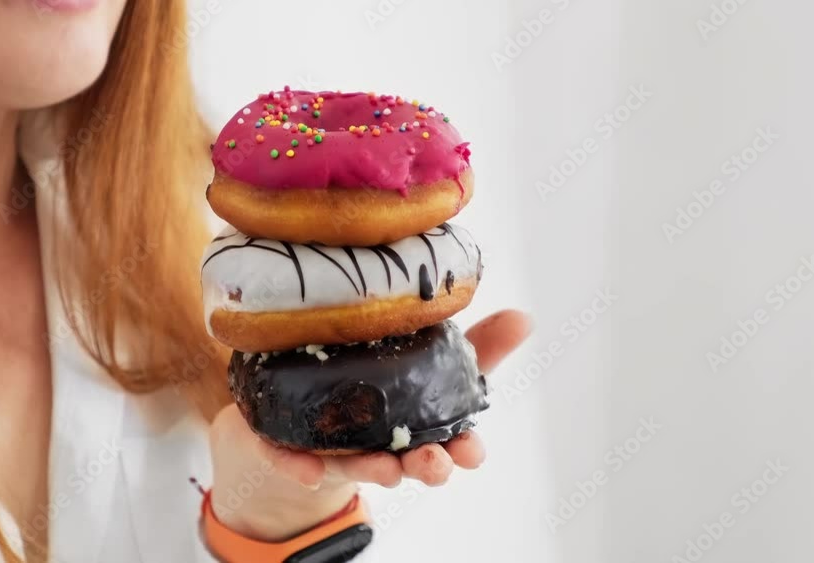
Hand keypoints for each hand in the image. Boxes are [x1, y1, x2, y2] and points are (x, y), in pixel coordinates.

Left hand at [208, 309, 529, 541]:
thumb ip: (476, 347)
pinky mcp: (290, 447)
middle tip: (437, 464)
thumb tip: (523, 317)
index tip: (474, 453)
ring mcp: (335, 448)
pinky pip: (291, 458)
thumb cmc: (377, 384)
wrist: (300, 408)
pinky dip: (299, 466)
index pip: (449, 442)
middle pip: (407, 460)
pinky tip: (307, 470)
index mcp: (415, 425)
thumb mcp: (427, 360)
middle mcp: (379, 443)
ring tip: (387, 471)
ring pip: (357, 463)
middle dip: (425, 465)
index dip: (464, 449)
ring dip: (373, 470)